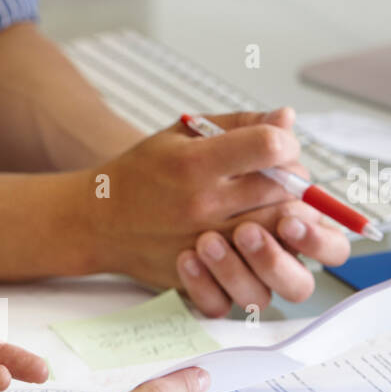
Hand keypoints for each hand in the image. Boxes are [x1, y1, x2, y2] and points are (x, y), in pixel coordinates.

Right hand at [88, 108, 350, 314]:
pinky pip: (251, 271)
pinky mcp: (200, 273)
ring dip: (287, 218)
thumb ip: (238, 124)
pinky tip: (255, 239)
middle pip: (283, 190)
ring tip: (274, 208)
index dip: (285, 142)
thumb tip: (287, 119)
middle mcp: (201, 204)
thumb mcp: (182, 135)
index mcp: (195, 163)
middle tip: (283, 177)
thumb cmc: (140, 173)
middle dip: (294, 179)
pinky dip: (263, 257)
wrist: (95, 221)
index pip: (271, 147)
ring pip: (277, 232)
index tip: (278, 146)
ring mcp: (201, 242)